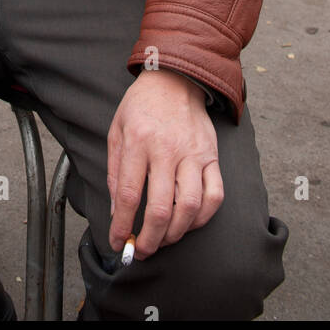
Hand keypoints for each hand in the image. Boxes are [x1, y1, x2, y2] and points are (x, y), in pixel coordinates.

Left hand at [107, 69, 222, 258]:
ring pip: (189, 207)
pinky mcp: (212, 157)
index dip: (121, 225)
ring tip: (162, 239)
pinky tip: (188, 223)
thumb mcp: (116, 130)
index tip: (117, 241)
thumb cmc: (141, 106)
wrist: (175, 79)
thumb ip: (115, 170)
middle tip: (140, 251)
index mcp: (138, 141)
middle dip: (148, 239)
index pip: (128, 194)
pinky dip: (202, 218)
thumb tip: (116, 210)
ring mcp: (193, 154)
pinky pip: (214, 196)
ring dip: (175, 233)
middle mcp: (167, 150)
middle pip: (159, 208)